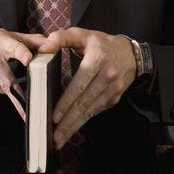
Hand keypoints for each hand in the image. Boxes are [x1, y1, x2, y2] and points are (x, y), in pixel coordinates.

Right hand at [0, 28, 46, 119]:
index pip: (13, 46)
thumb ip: (29, 41)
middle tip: (30, 110)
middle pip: (7, 79)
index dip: (22, 53)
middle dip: (19, 95)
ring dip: (6, 87)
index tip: (29, 60)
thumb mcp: (6, 35)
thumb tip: (50, 45)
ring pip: (0, 88)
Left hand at [37, 28, 136, 147]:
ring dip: (75, 126)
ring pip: (91, 110)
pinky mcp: (114, 98)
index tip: (55, 116)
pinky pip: (96, 111)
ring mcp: (113, 89)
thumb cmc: (100, 43)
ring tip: (59, 140)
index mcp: (98, 58)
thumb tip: (43, 48)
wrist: (130, 53)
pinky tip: (72, 129)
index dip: (67, 101)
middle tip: (54, 138)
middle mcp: (108, 75)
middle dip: (69, 122)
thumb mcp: (82, 34)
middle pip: (85, 102)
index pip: (80, 83)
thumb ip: (60, 38)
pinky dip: (84, 121)